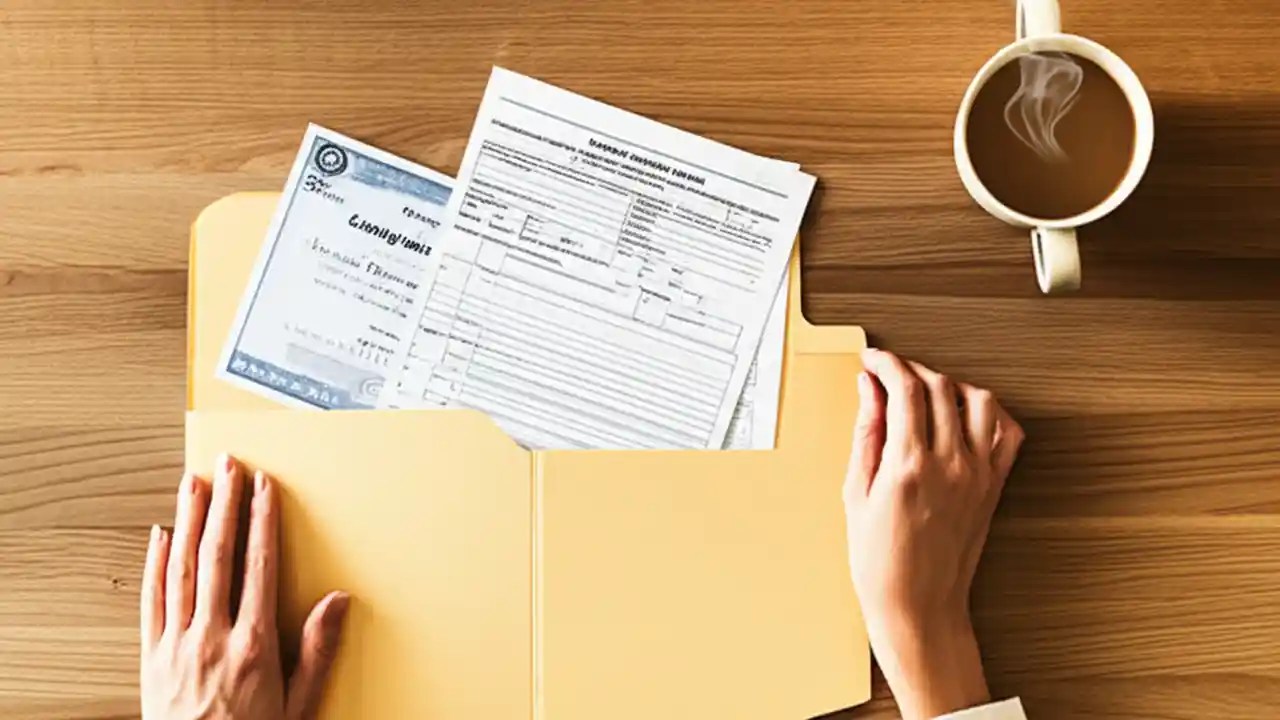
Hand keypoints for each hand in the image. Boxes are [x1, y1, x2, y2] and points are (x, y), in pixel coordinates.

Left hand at [141, 454, 349, 719]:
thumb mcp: (300, 705)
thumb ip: (318, 651)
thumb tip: (338, 603)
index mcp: (253, 645)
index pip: (258, 565)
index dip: (262, 521)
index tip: (265, 489)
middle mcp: (212, 637)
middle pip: (218, 555)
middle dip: (225, 504)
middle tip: (229, 467)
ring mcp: (177, 645)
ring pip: (181, 568)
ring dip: (189, 520)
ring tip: (194, 484)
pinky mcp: (152, 658)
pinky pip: (152, 600)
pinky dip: (156, 564)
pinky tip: (161, 536)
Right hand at [843, 349, 1024, 719]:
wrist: (918, 607)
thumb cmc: (879, 562)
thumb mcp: (856, 493)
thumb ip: (866, 434)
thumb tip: (868, 390)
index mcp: (909, 465)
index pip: (904, 388)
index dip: (886, 363)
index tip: (872, 360)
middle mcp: (950, 463)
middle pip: (939, 386)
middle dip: (911, 369)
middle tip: (889, 374)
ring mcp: (978, 474)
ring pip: (978, 399)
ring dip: (951, 385)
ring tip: (926, 393)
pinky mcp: (994, 486)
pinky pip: (1007, 433)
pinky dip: (990, 413)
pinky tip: (965, 416)